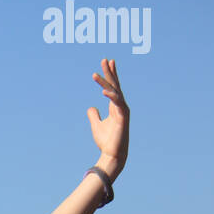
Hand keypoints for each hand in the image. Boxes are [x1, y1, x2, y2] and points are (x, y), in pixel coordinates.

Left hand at [86, 58, 128, 174]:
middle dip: (110, 72)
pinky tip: (103, 92)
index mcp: (115, 106)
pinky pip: (118, 103)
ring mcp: (123, 111)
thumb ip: (94, 115)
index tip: (107, 62)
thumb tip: (91, 107)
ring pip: (115, 92)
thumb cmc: (106, 141)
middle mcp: (120, 106)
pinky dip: (111, 97)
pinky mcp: (123, 117)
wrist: (112, 154)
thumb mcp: (96, 125)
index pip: (113, 86)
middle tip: (104, 59)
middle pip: (115, 85)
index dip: (110, 74)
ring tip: (96, 75)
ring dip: (106, 83)